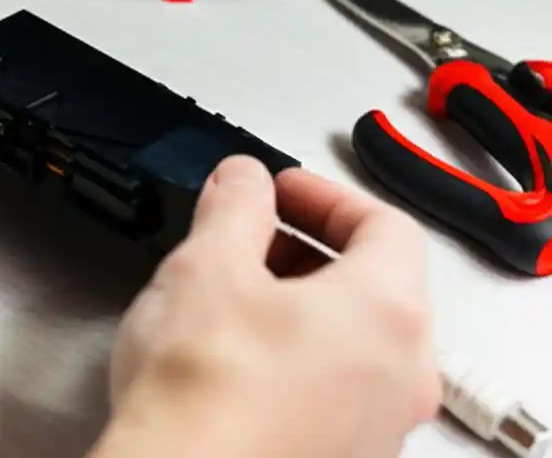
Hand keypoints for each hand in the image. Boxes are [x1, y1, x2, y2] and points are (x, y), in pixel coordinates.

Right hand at [89, 157, 440, 457]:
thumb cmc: (204, 389)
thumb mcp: (207, 264)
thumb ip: (234, 205)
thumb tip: (243, 180)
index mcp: (386, 311)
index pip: (384, 225)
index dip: (325, 196)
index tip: (279, 191)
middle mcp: (402, 373)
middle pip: (375, 285)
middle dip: (307, 250)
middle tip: (250, 238)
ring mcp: (377, 426)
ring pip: (354, 343)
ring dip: (300, 307)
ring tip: (232, 300)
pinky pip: (334, 392)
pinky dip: (295, 360)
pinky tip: (234, 361)